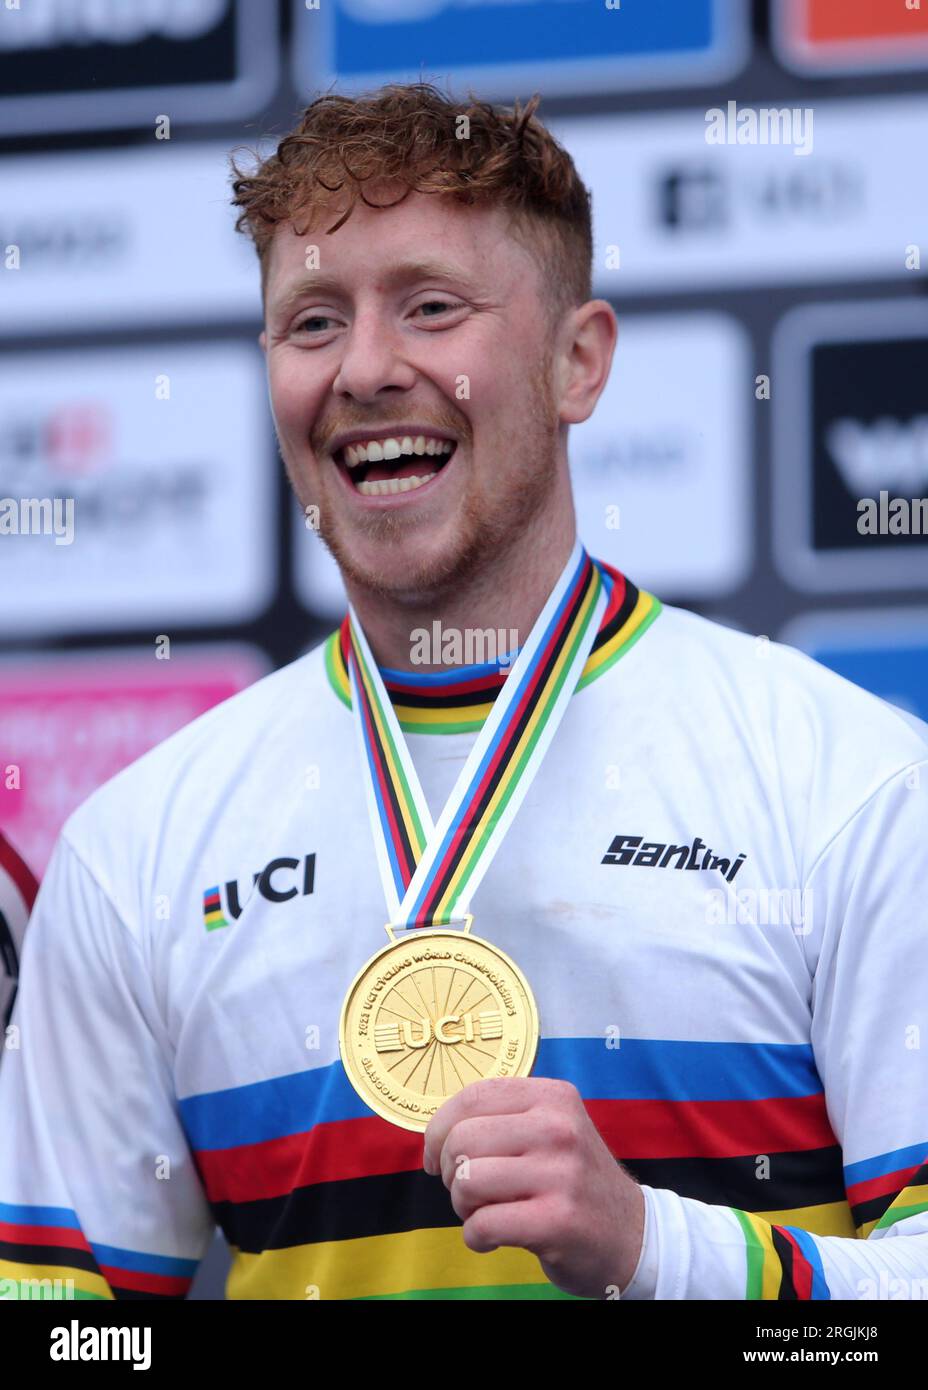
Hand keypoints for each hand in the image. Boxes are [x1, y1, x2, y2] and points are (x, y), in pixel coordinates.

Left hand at [423, 1076, 644, 1298]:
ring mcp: (560, 1174)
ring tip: (484, 1212)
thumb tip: (435, 1133)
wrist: (633, 1234)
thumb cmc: (574, 1180)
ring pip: (467, 1181)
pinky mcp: (557, 1221)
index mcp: (552, 1097)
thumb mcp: (551, 1130)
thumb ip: (502, 1120)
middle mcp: (558, 1128)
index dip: (438, 1129)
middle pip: (462, 1140)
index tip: (435, 1156)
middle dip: (451, 1171)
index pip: (472, 1097)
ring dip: (463, 1206)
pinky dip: (475, 1237)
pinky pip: (482, 1224)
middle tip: (468, 1190)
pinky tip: (493, 1238)